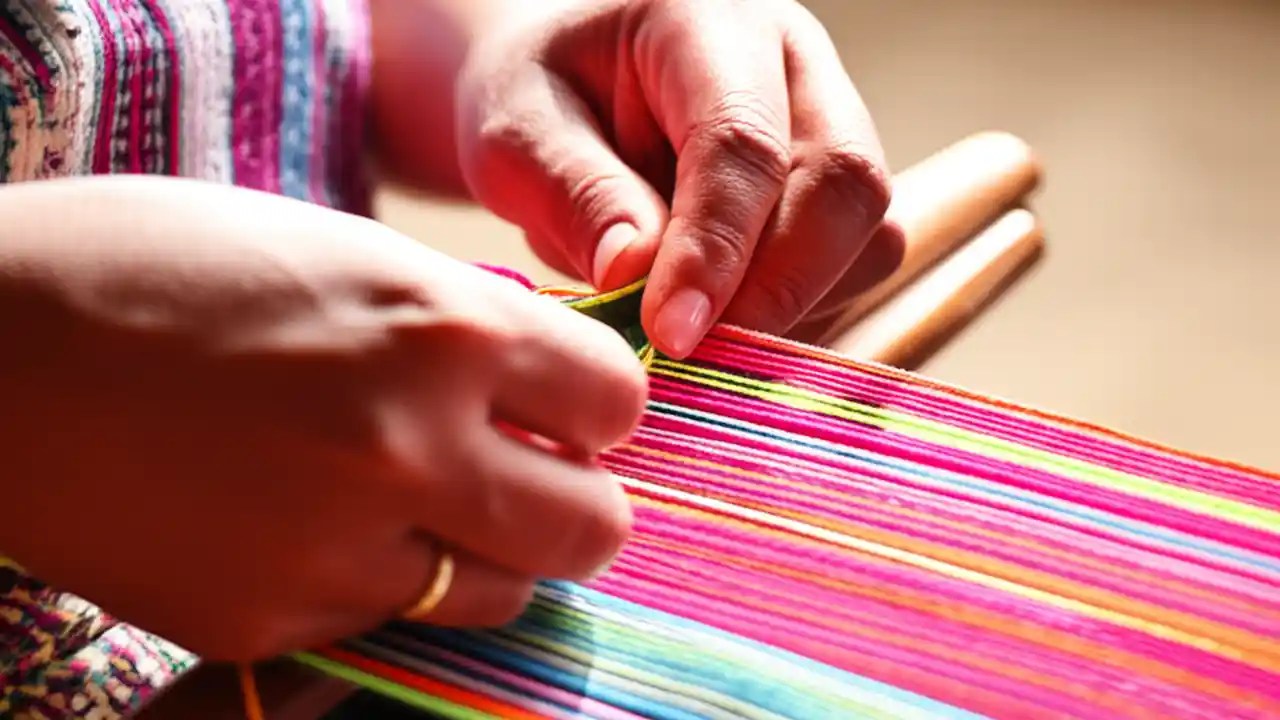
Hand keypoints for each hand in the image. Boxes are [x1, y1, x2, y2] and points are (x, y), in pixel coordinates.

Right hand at [0, 177, 645, 660]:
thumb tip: (547, 389)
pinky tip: (316, 526)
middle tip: (526, 475)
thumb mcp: (347, 256)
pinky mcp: (269, 625)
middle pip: (595, 528)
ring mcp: (339, 550)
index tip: (567, 408)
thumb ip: (464, 329)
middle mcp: (408, 448)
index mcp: (440, 328)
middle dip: (575, 500)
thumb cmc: (170, 267)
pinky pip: (388, 623)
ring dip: (488, 553)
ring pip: (504, 594)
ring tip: (420, 504)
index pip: (616, 402)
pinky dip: (379, 583)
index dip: (597, 406)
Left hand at [454, 0, 904, 356]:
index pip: (741, 142)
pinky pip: (857, 264)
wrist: (569, 92)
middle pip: (844, 182)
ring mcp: (832, 121)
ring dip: (794, 304)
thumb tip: (640, 276)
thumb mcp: (517, 137)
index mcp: (707, 20)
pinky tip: (725, 318)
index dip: (714, 249)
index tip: (670, 334)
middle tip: (694, 354)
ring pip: (869, 232)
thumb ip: (577, 196)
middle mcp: (794, 62)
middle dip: (778, 287)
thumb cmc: (540, 101)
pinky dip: (800, 311)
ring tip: (697, 332)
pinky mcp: (840, 187)